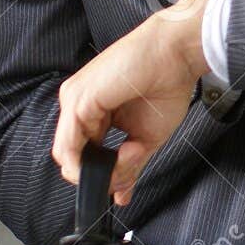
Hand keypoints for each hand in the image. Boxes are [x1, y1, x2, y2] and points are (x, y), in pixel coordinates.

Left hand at [53, 0, 244, 206]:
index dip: (99, 176)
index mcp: (95, 110)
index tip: (120, 192)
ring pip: (68, 154)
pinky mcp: (78, 99)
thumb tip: (120, 191)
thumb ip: (130, 163)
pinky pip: (69, 144)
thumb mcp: (146, 136)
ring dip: (96, 172)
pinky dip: (89, 162)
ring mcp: (76, 100)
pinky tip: (112, 161)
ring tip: (124, 169)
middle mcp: (80, 104)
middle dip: (100, 177)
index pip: (85, 151)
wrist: (176, 53)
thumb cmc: (167, 83)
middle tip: (123, 185)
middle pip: (75, 155)